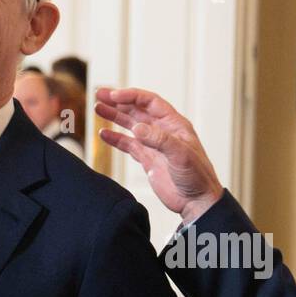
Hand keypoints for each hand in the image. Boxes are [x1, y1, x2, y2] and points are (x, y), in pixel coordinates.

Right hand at [94, 87, 222, 223]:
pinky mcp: (148, 160)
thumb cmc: (197, 177)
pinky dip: (116, 139)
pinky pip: (129, 145)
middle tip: (99, 94)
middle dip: (118, 101)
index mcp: (174, 124)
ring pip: (131, 125)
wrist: (197, 202)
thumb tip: (136, 128)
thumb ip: (159, 140)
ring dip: (115, 116)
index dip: (131, 96)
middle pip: (137, 110)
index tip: (113, 96)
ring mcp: (154, 145)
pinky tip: (103, 134)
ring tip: (97, 108)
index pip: (149, 102)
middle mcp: (163, 131)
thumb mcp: (181, 155)